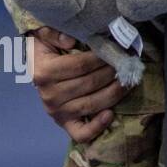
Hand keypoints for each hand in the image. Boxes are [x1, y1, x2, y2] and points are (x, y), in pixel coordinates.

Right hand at [30, 27, 127, 142]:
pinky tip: (111, 114)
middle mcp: (49, 95)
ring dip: (115, 93)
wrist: (38, 70)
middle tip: (129, 63)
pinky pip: (81, 133)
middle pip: (90, 84)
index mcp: (44, 72)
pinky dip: (97, 127)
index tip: (118, 50)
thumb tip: (70, 40)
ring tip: (128, 81)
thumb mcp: (44, 35)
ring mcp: (57, 112)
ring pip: (92, 105)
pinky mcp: (65, 123)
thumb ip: (53, 33)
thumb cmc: (47, 50)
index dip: (102, 58)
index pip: (80, 65)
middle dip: (113, 72)